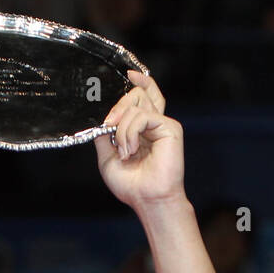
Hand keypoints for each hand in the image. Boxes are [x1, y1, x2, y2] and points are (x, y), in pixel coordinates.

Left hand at [94, 72, 184, 209]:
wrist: (147, 199)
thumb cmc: (131, 184)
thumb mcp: (107, 156)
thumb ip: (105, 134)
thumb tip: (103, 118)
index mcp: (143, 129)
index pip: (144, 96)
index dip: (139, 82)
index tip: (129, 73)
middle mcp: (155, 124)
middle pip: (138, 94)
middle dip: (118, 108)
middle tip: (110, 127)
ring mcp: (163, 124)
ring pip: (136, 105)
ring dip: (122, 129)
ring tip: (125, 151)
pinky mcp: (170, 128)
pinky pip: (142, 116)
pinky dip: (130, 132)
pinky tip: (131, 149)